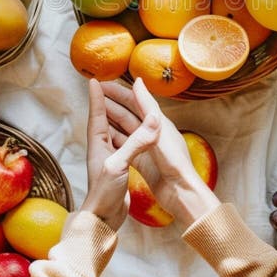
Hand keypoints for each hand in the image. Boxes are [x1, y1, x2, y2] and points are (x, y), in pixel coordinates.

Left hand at [80, 79, 160, 231]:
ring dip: (116, 117)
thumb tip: (153, 121)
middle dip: (107, 102)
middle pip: (104, 119)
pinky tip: (131, 135)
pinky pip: (122, 144)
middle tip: (109, 85)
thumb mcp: (119, 165)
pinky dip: (126, 134)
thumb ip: (135, 143)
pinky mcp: (118, 168)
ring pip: (113, 131)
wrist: (103, 220)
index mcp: (98, 144)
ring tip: (120, 104)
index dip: (97, 97)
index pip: (97, 114)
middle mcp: (102, 148)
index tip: (95, 80)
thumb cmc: (105, 193)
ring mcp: (109, 158)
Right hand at [101, 78, 219, 228]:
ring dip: (112, 119)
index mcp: (159, 122)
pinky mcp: (145, 161)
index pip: (135, 100)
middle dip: (112, 103)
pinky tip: (105, 137)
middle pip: (129, 113)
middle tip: (94, 95)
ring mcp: (148, 147)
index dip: (118, 92)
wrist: (182, 195)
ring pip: (126, 128)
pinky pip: (127, 145)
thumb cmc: (173, 164)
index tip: (101, 84)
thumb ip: (147, 107)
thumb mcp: (158, 132)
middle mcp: (153, 131)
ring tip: (96, 113)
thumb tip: (137, 81)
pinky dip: (116, 138)